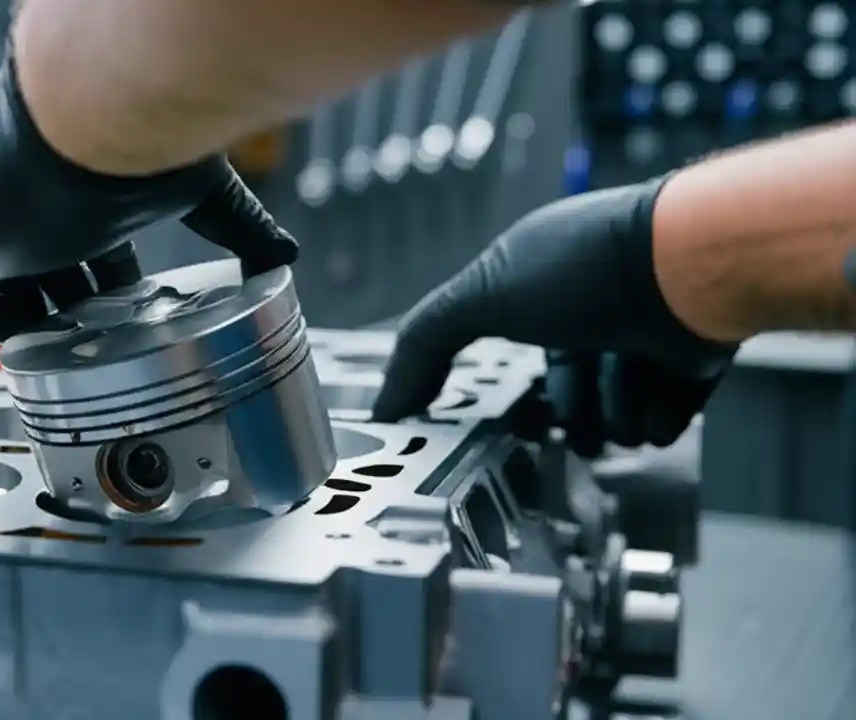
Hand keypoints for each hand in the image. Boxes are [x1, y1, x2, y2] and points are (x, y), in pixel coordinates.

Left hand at [0, 47, 297, 342]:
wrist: (83, 119)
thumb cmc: (138, 137)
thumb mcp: (200, 188)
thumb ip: (241, 225)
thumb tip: (287, 256)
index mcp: (79, 184)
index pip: (87, 243)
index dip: (108, 284)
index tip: (131, 320)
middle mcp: (30, 200)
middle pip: (49, 271)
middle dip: (77, 311)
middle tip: (108, 347)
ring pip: (8, 287)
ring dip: (37, 323)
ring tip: (69, 361)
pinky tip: (24, 345)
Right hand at [370, 177, 737, 455]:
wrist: (691, 268)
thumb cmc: (584, 268)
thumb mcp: (480, 296)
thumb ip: (424, 346)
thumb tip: (385, 407)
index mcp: (540, 289)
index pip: (509, 356)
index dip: (506, 395)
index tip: (503, 423)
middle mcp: (591, 312)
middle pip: (562, 396)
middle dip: (565, 413)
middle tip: (567, 417)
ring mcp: (643, 339)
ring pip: (614, 414)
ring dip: (613, 415)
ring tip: (622, 396)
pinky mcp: (689, 364)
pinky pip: (664, 418)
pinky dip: (657, 418)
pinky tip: (655, 401)